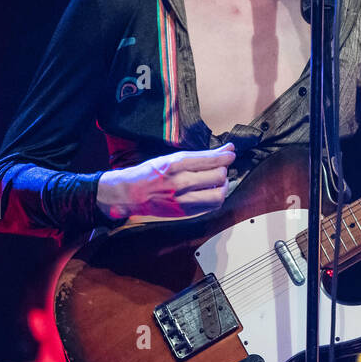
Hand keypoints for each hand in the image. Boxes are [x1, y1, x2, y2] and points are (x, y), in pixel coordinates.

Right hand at [96, 145, 235, 220]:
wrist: (129, 194)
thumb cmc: (148, 174)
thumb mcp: (170, 158)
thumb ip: (198, 156)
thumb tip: (225, 149)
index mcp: (175, 164)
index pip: (211, 159)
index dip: (226, 156)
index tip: (231, 153)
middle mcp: (180, 182)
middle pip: (218, 176)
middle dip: (224, 169)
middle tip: (222, 166)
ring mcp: (183, 199)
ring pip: (218, 194)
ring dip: (224, 186)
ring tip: (219, 180)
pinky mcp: (185, 212)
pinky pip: (211, 206)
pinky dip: (216, 197)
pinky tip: (211, 191)